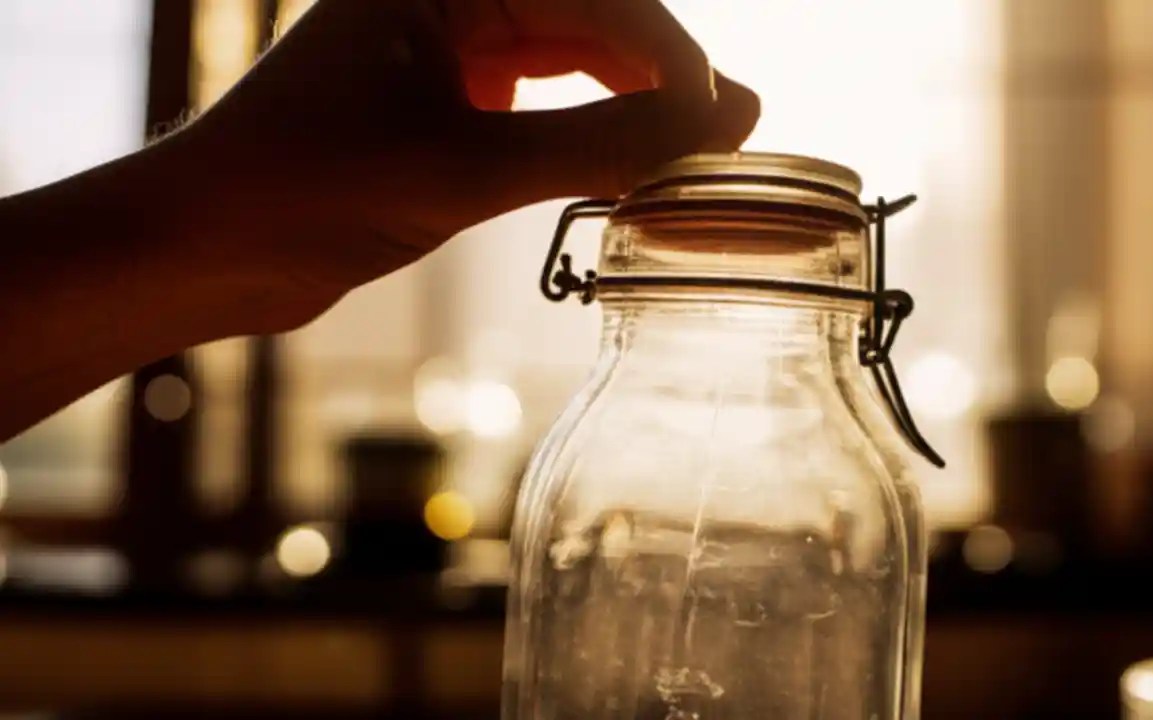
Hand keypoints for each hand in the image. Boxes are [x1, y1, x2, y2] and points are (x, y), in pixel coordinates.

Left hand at [181, 0, 759, 330]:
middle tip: (727, 142)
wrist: (202, 254)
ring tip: (693, 157)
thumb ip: (601, 143)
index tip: (727, 126)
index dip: (672, 59)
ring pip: (575, 62)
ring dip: (633, 108)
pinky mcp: (443, 106)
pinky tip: (627, 168)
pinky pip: (544, 106)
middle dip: (662, 80)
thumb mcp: (466, 167)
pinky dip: (589, 138)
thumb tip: (730, 120)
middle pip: (593, 20)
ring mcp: (445, 49)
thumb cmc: (304, 191)